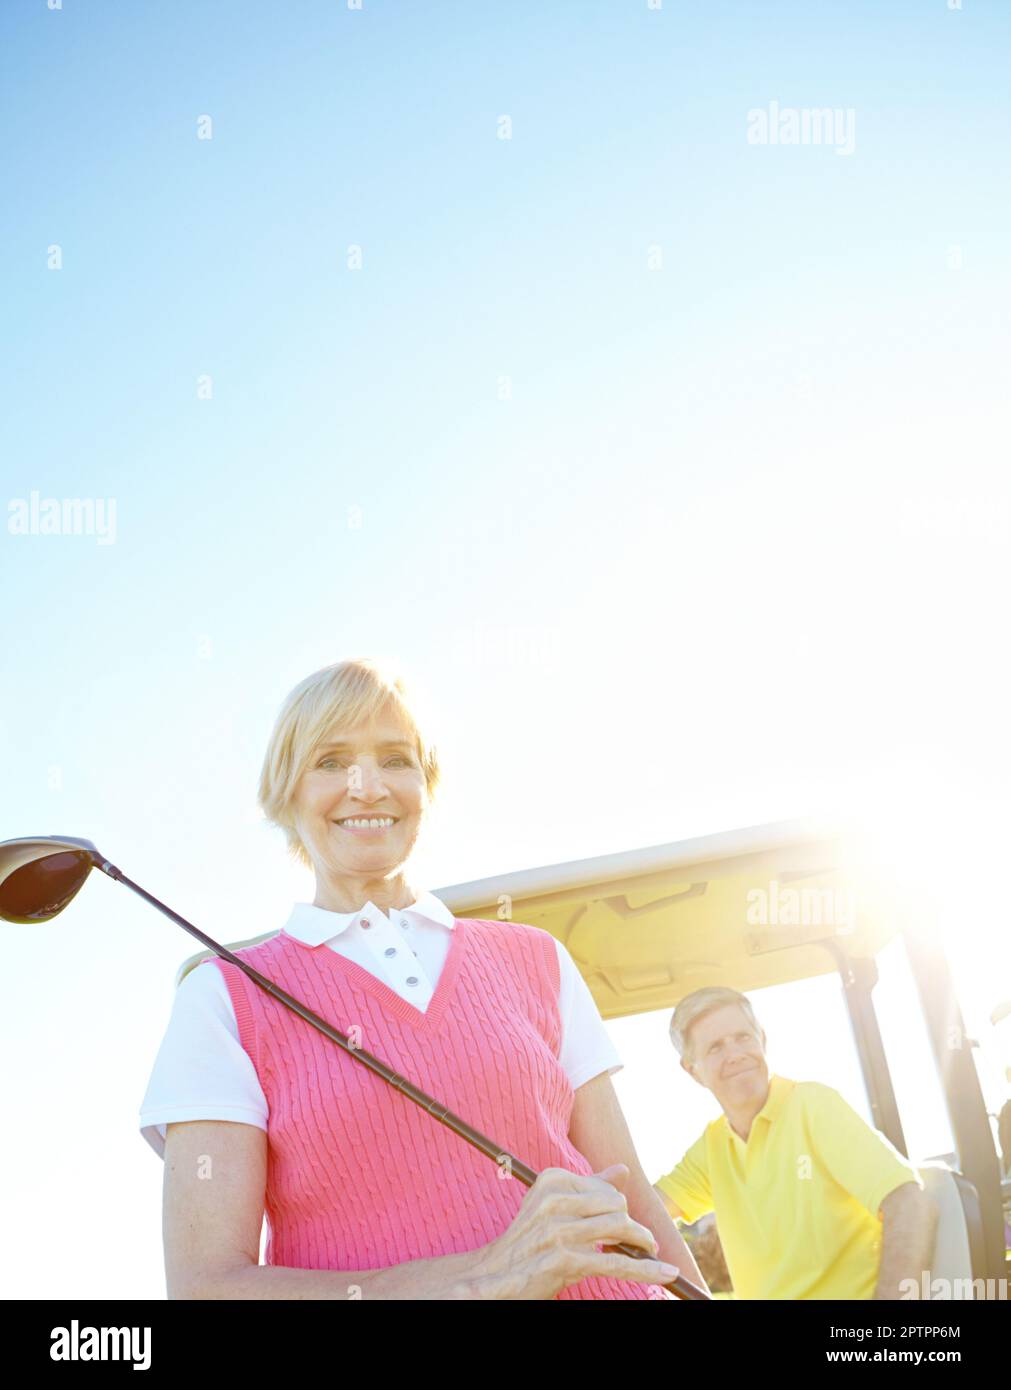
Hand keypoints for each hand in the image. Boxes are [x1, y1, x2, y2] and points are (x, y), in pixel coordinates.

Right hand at [465, 1163, 679, 1299]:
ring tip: (651, 1252)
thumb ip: (589, 1188)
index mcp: (551, 1180)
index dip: (621, 1208)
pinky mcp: (564, 1260)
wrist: (495, 1275)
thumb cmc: (528, 1241)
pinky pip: (615, 1262)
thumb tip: (623, 1170)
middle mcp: (553, 1199)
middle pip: (616, 1206)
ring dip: (642, 1243)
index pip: (606, 1190)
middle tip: (642, 1242)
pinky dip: (646, 1269)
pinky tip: (666, 1273)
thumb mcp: (553, 1207)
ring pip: (619, 1229)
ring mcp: (558, 1230)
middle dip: (632, 1226)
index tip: (627, 1223)